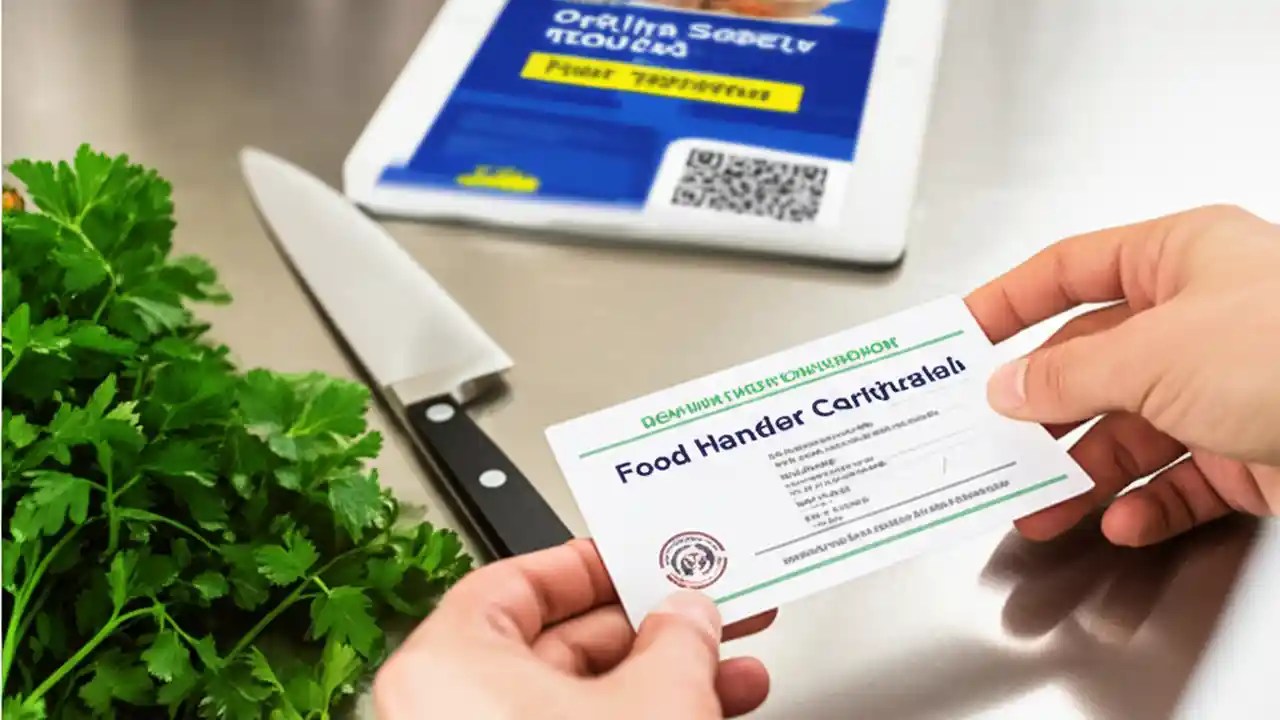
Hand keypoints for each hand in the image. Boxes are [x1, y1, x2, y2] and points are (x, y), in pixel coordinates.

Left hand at [374, 540, 774, 719]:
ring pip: (581, 705)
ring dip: (665, 682)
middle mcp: (450, 714)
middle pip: (559, 646)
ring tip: (733, 667)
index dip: (591, 565)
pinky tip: (710, 713)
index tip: (642, 557)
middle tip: (706, 610)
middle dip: (651, 630)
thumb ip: (678, 639)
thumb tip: (689, 613)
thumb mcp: (654, 704)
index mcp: (448, 667)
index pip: (518, 581)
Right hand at [965, 205, 1279, 546]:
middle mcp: (1201, 319)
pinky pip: (1177, 481)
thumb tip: (1007, 385)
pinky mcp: (1251, 453)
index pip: (1070, 271)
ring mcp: (1227, 387)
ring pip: (1129, 432)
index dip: (1008, 302)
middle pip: (1093, 364)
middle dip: (1040, 412)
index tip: (961, 336)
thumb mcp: (1155, 354)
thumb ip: (1067, 373)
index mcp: (1181, 258)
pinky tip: (1121, 519)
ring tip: (1039, 508)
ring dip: (1080, 473)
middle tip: (988, 441)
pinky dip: (1144, 504)